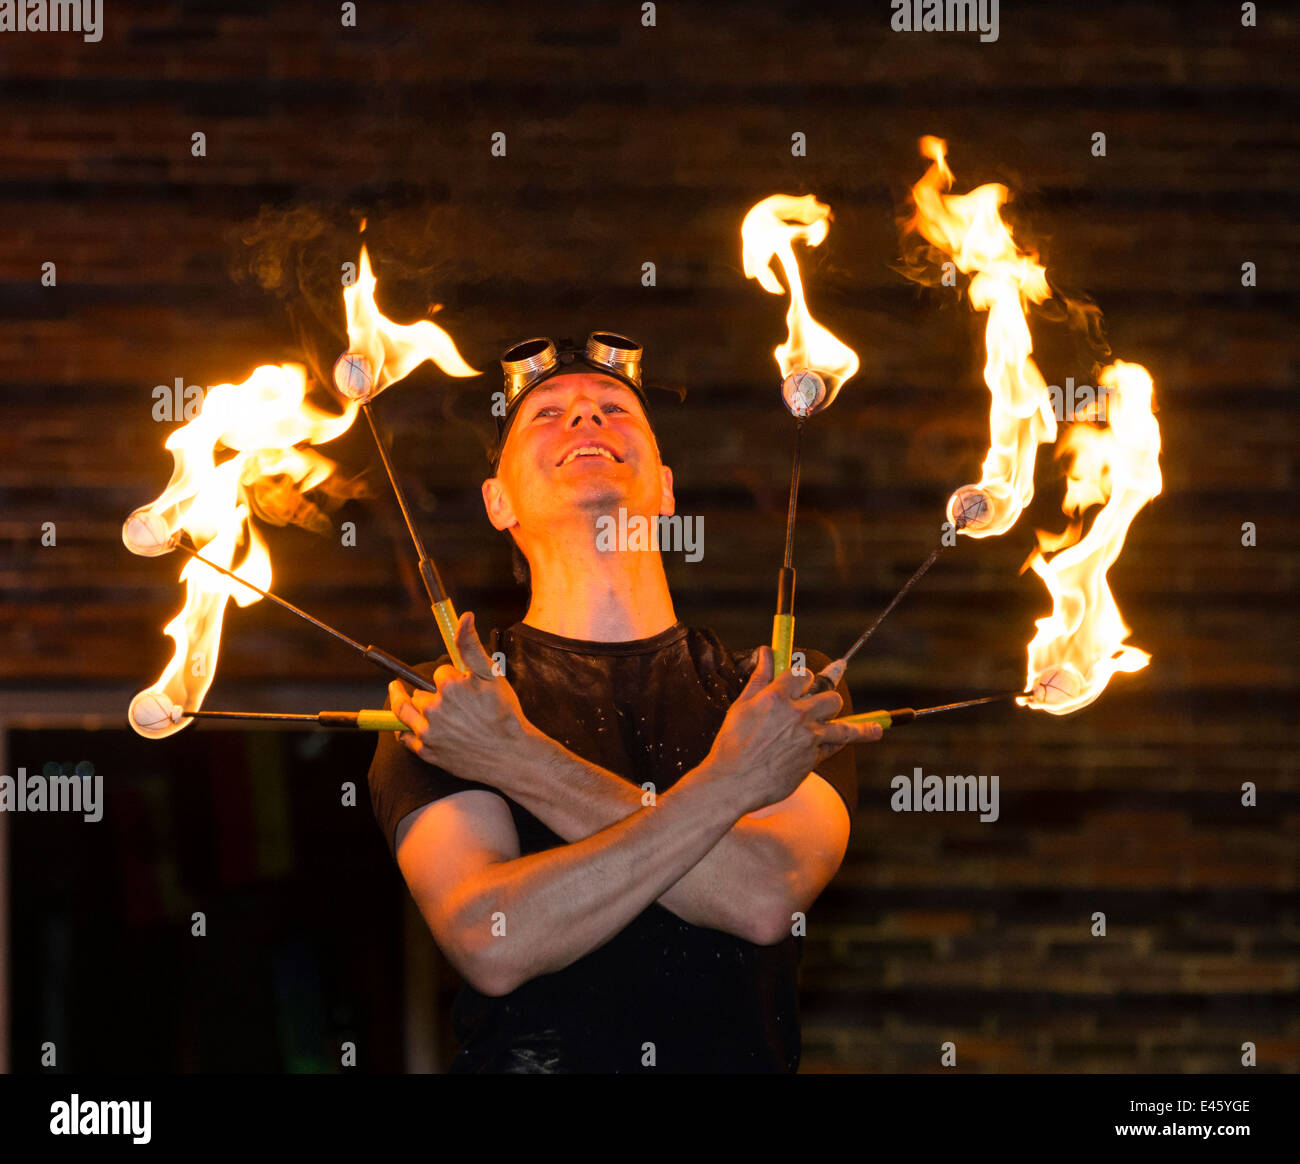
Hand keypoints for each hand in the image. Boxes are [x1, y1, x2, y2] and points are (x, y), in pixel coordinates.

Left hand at [389, 611, 534, 791]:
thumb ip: (472, 646)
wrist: (512, 756)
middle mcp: (434, 709)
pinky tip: (406, 728)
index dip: (450, 677)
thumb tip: (465, 617)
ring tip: (399, 695)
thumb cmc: (504, 714)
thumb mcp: (492, 676)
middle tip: (441, 698)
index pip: (440, 673)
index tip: (460, 683)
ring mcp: (429, 733)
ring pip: (406, 712)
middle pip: (421, 692)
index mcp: (449, 686)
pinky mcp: (428, 753)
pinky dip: (404, 731)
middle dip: (430, 692)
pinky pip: (404, 739)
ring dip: (405, 704)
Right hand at [706, 647, 881, 815]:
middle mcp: (797, 715)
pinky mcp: (812, 759)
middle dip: (829, 698)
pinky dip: (841, 745)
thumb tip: (767, 650)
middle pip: (830, 697)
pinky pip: (834, 749)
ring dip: (861, 728)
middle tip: (825, 704)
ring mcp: (808, 738)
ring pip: (844, 727)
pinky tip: (853, 746)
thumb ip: (760, 677)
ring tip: (878, 730)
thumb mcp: (742, 705)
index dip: (806, 677)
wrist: (733, 782)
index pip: (804, 674)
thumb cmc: (732, 743)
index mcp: (777, 697)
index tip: (806, 681)